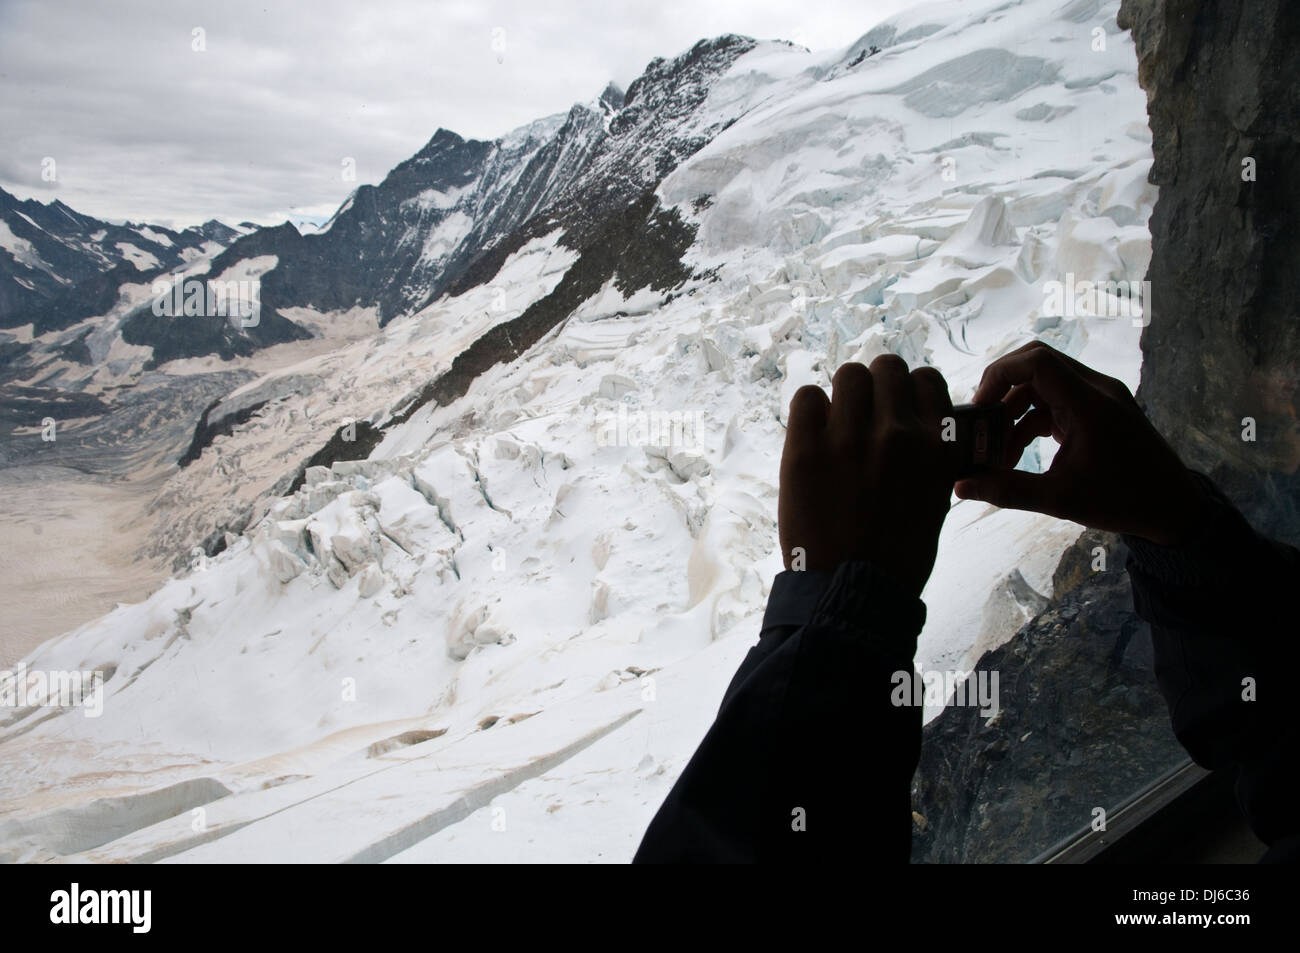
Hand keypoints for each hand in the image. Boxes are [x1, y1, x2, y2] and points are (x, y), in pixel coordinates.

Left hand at [778, 355, 954, 597]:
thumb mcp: (937, 498)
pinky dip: (810, 411)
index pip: (926, 380)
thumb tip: (916, 423)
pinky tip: (814, 435)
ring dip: (845, 394)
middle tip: (865, 415)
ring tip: (838, 425)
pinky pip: (807, 396)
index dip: (909, 392)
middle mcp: (899, 434)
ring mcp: (850, 439)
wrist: (852, 590)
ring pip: (848, 375)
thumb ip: (931, 455)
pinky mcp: (805, 449)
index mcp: (938, 446)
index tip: (898, 411)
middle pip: (886, 367)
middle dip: (877, 387)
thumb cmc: (898, 553)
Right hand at [953, 341, 1210, 544]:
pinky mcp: (1100, 409)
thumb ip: (1007, 490)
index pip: (1036, 361)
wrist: (1174, 508)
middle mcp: (1096, 389)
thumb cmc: (1123, 502)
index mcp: (1089, 404)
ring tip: (997, 449)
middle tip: (980, 421)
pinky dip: (1032, 420)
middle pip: (1036, 364)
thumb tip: (960, 487)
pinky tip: (1018, 452)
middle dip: (1001, 389)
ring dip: (1014, 409)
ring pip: (1044, 383)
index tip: (978, 407)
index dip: (999, 375)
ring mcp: (1100, 397)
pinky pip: (1056, 400)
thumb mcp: (1060, 500)